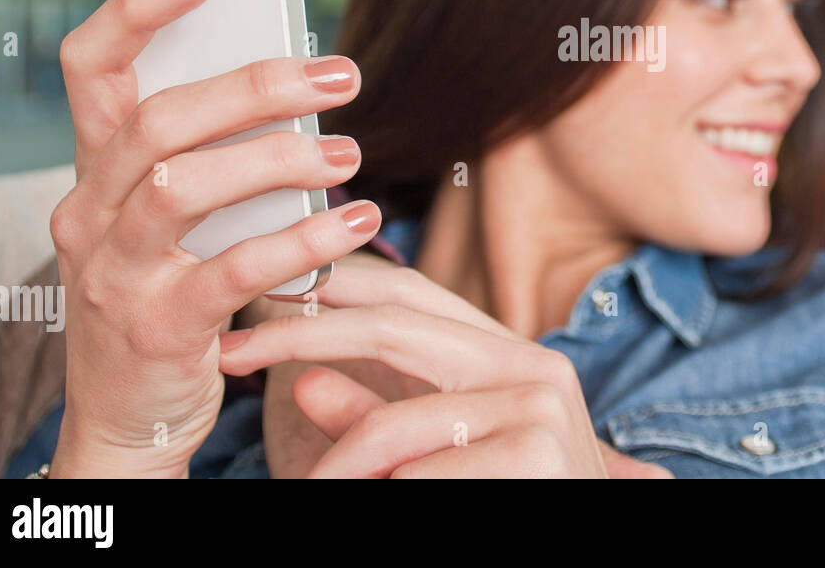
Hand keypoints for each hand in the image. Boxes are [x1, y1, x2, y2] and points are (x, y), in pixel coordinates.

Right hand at [49, 0, 380, 476]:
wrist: (131, 410)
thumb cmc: (171, 288)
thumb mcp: (174, 217)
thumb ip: (213, 154)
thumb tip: (298, 86)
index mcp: (96, 167)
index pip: (91, 66)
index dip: (138, 7)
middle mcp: (90, 209)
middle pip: (159, 118)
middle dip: (255, 85)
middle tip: (339, 72)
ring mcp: (114, 271)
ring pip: (186, 186)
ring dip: (281, 159)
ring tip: (349, 154)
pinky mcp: (158, 326)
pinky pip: (234, 269)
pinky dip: (303, 239)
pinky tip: (357, 223)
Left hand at [221, 260, 672, 477]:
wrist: (593, 551)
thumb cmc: (510, 504)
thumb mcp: (437, 458)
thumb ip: (377, 418)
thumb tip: (306, 382)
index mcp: (516, 357)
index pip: (414, 296)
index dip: (336, 284)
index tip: (266, 292)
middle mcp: (535, 367)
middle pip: (394, 330)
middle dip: (301, 337)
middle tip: (232, 352)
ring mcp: (540, 408)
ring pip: (392, 429)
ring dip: (334, 470)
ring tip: (307, 491)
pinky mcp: (535, 453)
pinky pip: (416, 475)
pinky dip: (380, 495)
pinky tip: (374, 501)